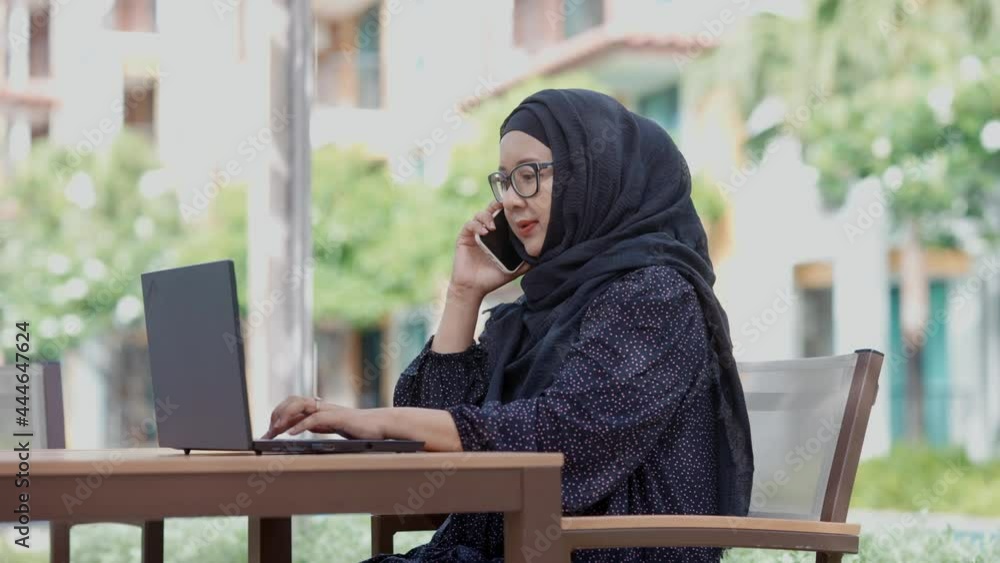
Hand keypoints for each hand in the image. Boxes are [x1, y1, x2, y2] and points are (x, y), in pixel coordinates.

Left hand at [261, 395, 386, 439]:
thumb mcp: (334, 426)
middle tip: (268, 432)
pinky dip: (301, 425)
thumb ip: (319, 424)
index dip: (279, 414)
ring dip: (285, 417)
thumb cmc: (361, 427)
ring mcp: (330, 410)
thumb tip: (303, 426)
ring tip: (274, 430)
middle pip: (293, 401)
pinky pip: (315, 419)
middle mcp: (323, 406)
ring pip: (301, 405)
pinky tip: (291, 434)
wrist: (382, 425)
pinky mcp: (339, 417)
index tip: (269, 430)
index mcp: (321, 408)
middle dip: (277, 414)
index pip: (294, 404)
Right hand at [449, 201, 529, 300]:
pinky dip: (477, 226)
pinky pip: (469, 225)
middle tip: (503, 207)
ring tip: (493, 227)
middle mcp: (486, 231)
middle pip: (490, 210)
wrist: (475, 288)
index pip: (502, 216)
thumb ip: (526, 262)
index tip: (515, 207)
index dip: (507, 209)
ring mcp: (474, 233)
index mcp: (498, 235)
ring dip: (487, 217)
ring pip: (479, 215)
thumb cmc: (493, 278)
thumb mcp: (514, 269)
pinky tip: (484, 232)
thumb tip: (541, 257)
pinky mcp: (464, 237)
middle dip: (496, 206)